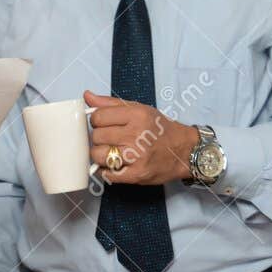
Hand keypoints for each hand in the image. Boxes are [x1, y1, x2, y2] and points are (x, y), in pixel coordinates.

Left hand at [85, 91, 199, 185]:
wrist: (184, 151)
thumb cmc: (161, 130)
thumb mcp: (139, 109)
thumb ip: (111, 104)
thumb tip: (88, 96)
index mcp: (137, 115)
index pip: (98, 117)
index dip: (97, 121)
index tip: (104, 124)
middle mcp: (137, 135)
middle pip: (96, 136)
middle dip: (99, 138)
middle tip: (110, 139)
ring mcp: (136, 156)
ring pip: (98, 155)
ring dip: (101, 155)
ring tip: (111, 152)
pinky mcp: (136, 174)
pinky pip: (107, 173)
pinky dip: (106, 170)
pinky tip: (115, 164)